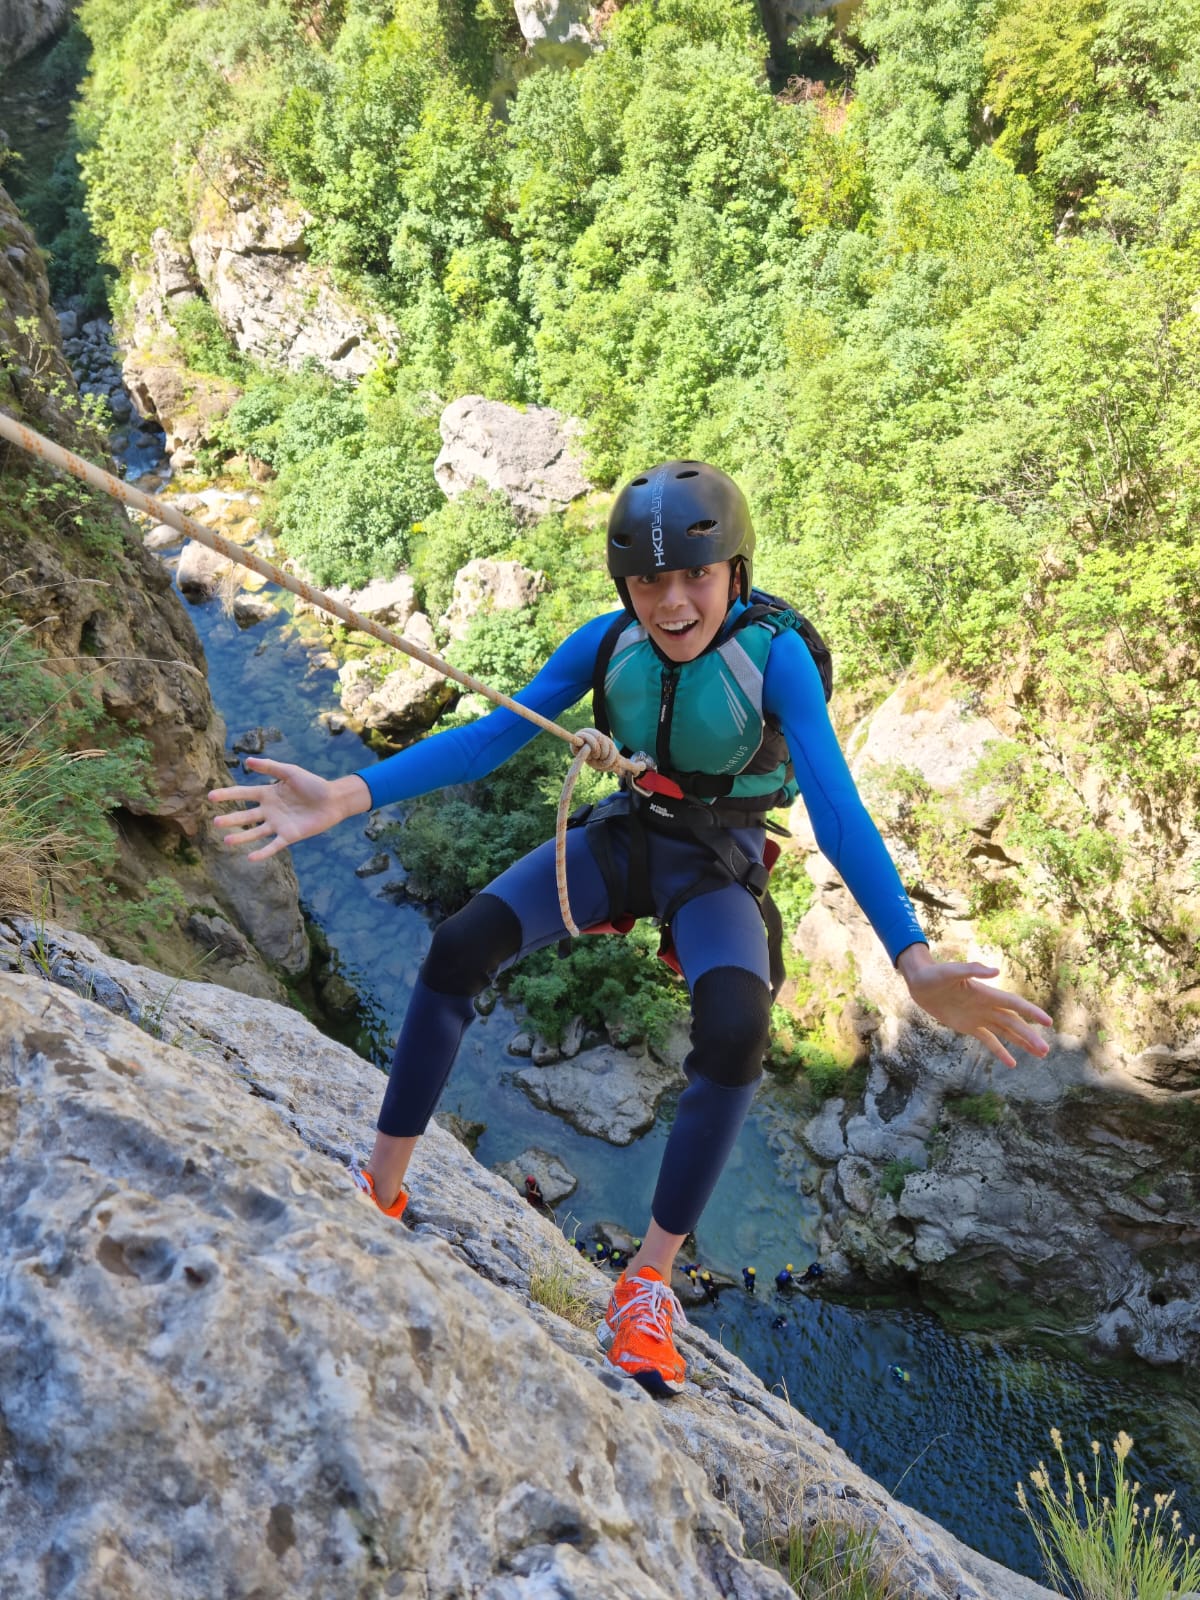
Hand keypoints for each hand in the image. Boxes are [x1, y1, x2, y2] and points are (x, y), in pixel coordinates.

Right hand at [208, 757, 370, 860]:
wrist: (333, 800)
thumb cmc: (313, 784)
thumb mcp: (290, 772)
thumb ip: (270, 767)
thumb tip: (247, 761)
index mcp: (268, 794)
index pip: (243, 794)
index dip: (227, 794)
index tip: (210, 796)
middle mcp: (269, 811)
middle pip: (246, 816)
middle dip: (230, 819)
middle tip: (215, 822)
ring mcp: (278, 825)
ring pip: (255, 832)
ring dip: (241, 837)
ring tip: (226, 840)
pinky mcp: (289, 836)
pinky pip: (273, 846)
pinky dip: (262, 852)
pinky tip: (250, 857)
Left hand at [895, 944, 1051, 1068]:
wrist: (920, 982)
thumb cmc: (935, 974)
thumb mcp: (950, 971)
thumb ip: (972, 970)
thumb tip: (995, 971)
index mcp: (986, 994)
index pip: (1014, 1004)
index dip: (1031, 1012)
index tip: (1047, 1022)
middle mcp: (987, 1007)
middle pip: (1014, 1023)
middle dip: (1030, 1036)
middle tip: (1045, 1050)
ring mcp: (979, 1017)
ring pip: (1006, 1033)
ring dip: (1022, 1043)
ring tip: (1040, 1055)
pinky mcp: (969, 1026)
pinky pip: (989, 1041)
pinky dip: (1001, 1052)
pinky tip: (1012, 1063)